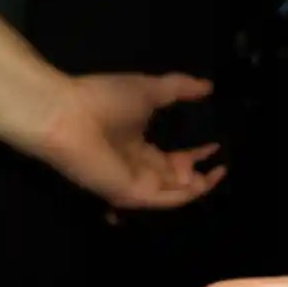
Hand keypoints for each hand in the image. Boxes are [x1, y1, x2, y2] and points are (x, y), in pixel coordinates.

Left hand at [30, 73, 225, 209]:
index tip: (215, 144)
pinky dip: (185, 195)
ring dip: (197, 188)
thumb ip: (179, 88)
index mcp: (137, 146)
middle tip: (221, 165)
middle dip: (200, 176)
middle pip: (175, 180)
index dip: (196, 155)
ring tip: (219, 173)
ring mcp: (134, 183)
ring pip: (174, 194)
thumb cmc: (102, 99)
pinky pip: (164, 200)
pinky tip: (203, 182)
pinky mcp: (131, 194)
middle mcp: (137, 168)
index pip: (172, 159)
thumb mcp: (149, 89)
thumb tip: (208, 86)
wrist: (66, 114)